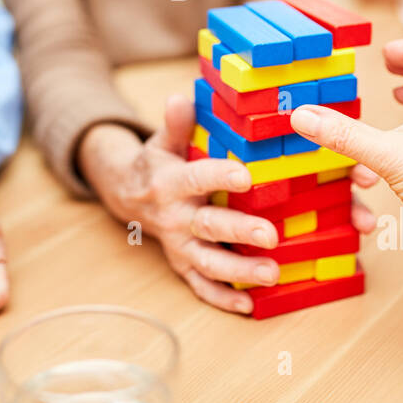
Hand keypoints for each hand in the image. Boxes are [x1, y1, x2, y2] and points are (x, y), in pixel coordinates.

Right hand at [80, 98, 378, 314]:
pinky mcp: (183, 265)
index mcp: (170, 182)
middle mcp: (174, 217)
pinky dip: (223, 298)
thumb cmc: (160, 162)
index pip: (196, 178)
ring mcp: (179, 245)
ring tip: (271, 273)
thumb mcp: (164, 140)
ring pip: (208, 262)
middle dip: (238, 232)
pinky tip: (249, 304)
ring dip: (239, 271)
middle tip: (270, 235)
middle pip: (207, 226)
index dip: (219, 177)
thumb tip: (182, 98)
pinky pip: (201, 287)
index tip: (245, 176)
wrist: (130, 195)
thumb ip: (177, 123)